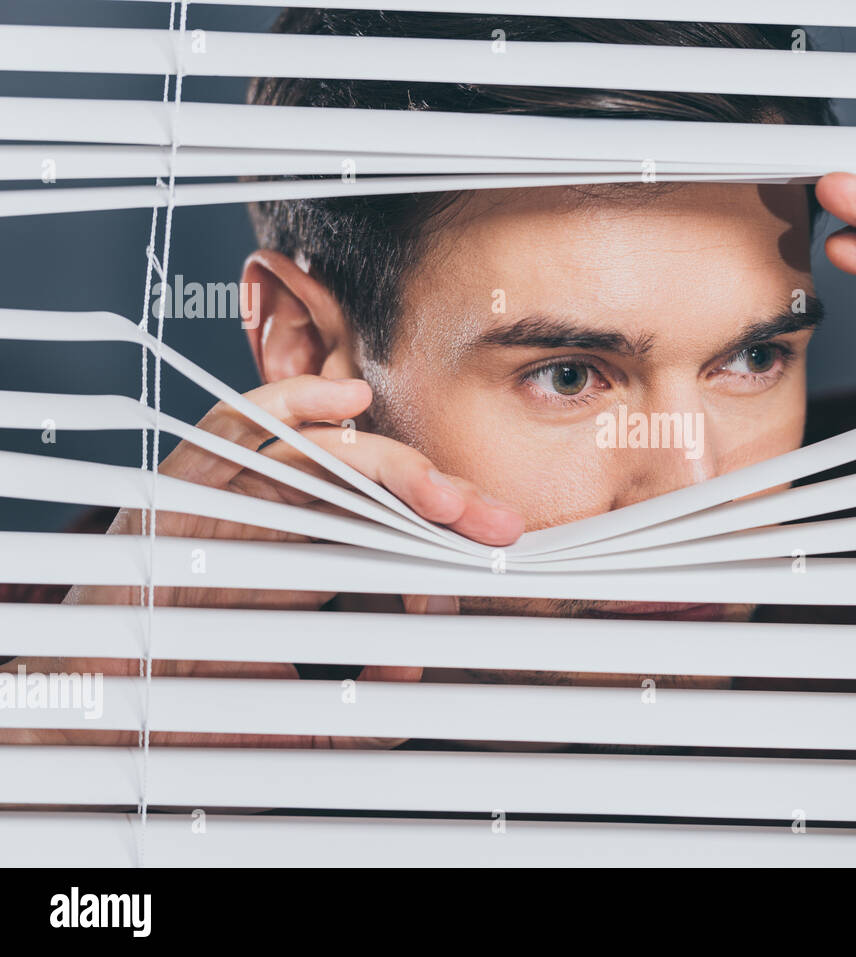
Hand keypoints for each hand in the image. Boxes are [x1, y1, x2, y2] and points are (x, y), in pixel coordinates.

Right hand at [7, 374, 524, 748]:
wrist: (99, 710)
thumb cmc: (193, 705)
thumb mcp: (300, 712)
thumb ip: (363, 707)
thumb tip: (417, 674)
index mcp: (309, 554)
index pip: (396, 523)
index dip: (448, 536)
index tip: (496, 561)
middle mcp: (280, 515)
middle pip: (378, 485)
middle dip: (444, 500)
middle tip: (499, 527)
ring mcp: (237, 494)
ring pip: (328, 455)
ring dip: (394, 468)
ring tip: (447, 496)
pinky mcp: (187, 482)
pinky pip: (240, 426)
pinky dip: (291, 402)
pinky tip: (347, 399)